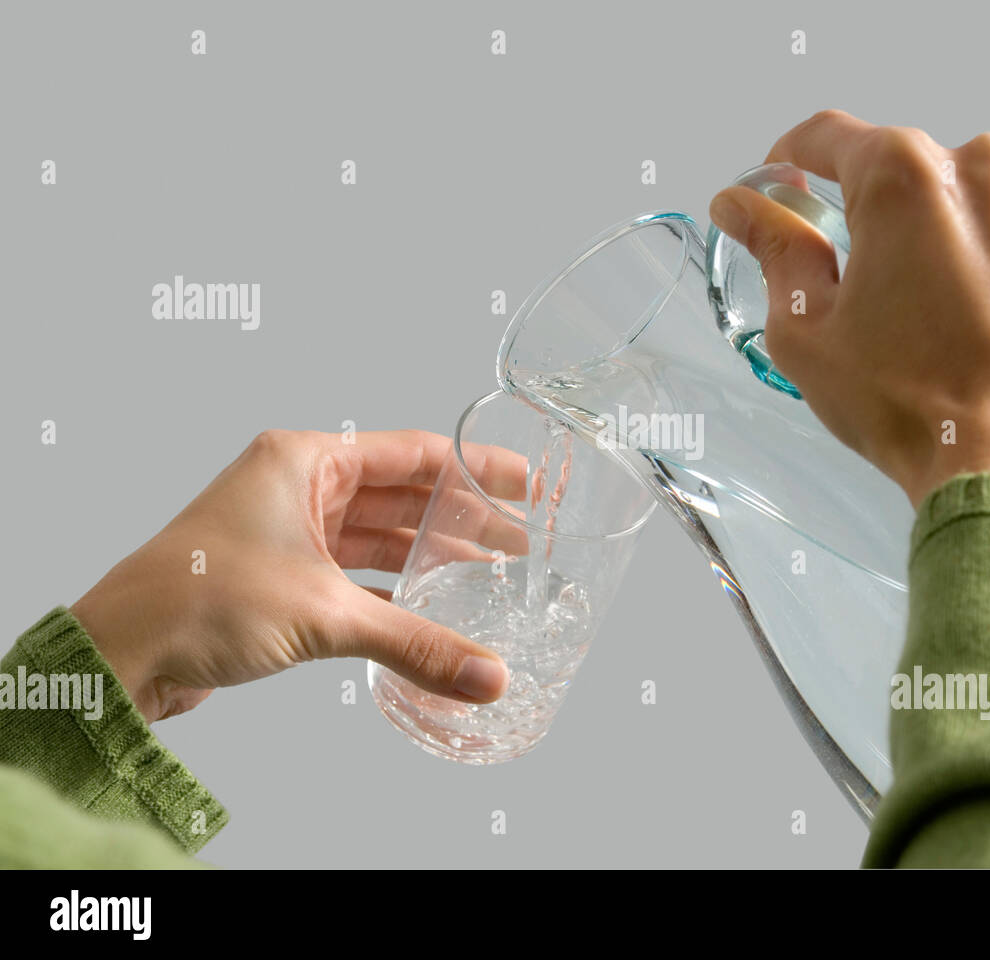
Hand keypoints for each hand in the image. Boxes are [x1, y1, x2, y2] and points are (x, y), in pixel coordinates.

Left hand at [70, 429, 516, 722]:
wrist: (121, 654)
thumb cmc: (197, 601)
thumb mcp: (324, 615)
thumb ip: (415, 643)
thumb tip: (487, 675)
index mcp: (304, 460)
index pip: (412, 453)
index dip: (475, 468)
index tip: (523, 482)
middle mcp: (297, 485)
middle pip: (400, 493)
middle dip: (460, 516)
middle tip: (518, 536)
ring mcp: (287, 529)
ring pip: (378, 533)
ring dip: (429, 553)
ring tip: (488, 569)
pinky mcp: (280, 573)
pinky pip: (354, 569)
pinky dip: (392, 584)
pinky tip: (430, 602)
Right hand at [708, 110, 989, 517]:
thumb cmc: (918, 408)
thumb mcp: (808, 332)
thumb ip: (775, 250)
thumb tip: (746, 208)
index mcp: (906, 179)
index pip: (828, 137)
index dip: (790, 159)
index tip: (781, 183)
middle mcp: (986, 175)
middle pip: (905, 176)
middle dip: (873, 221)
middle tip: (859, 293)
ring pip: (966, 213)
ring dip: (939, 251)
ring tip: (931, 333)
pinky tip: (981, 340)